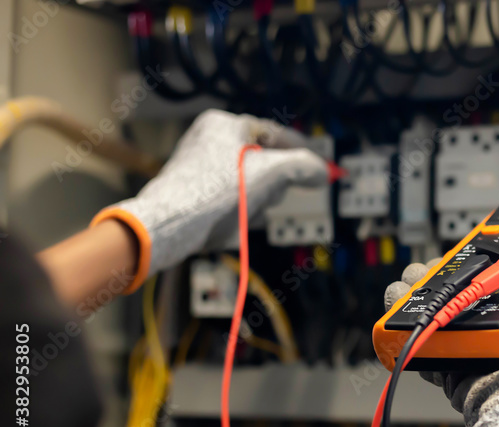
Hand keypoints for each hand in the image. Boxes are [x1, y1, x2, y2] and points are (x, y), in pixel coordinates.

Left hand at [91, 109, 327, 292]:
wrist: (168, 225)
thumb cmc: (215, 193)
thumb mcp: (270, 174)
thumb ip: (302, 167)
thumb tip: (324, 171)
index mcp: (223, 123)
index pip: (275, 132)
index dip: (301, 151)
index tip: (319, 168)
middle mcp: (208, 138)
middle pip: (263, 158)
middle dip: (274, 181)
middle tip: (275, 195)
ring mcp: (198, 163)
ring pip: (248, 179)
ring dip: (258, 198)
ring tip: (248, 211)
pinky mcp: (192, 188)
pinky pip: (229, 194)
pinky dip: (240, 206)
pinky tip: (235, 220)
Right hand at [383, 239, 498, 426]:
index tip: (486, 239)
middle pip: (471, 286)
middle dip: (448, 268)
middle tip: (439, 258)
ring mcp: (481, 346)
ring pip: (441, 307)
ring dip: (418, 288)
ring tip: (410, 277)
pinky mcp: (456, 362)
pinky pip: (424, 338)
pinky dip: (403, 321)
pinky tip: (397, 302)